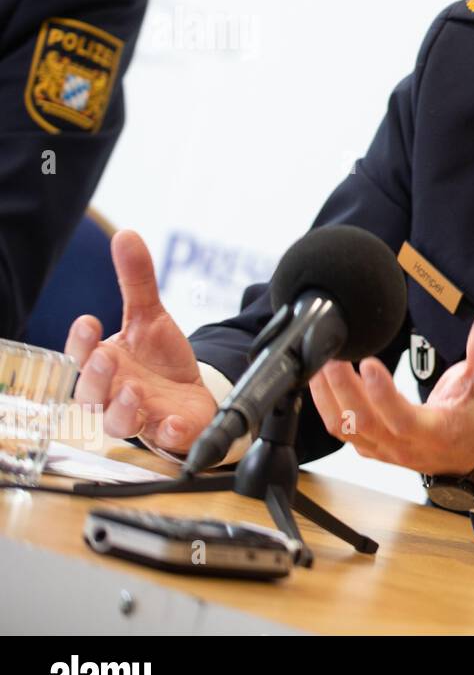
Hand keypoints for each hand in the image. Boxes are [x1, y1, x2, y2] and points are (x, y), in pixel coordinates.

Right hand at [66, 230, 214, 452]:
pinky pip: (167, 439)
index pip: (80, 355)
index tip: (88, 321)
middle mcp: (114, 395)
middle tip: (106, 357)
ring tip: (134, 389)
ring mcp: (141, 418)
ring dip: (123, 407)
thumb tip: (126, 235)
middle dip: (95, 375)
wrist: (192, 396)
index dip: (81, 341)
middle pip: (91, 393)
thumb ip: (137, 280)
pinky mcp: (171, 434)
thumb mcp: (150, 316)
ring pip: (119, 423)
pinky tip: (175, 423)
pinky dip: (170, 433)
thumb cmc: (159, 361)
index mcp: (105, 365)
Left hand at [309, 304, 473, 484]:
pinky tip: (318, 379)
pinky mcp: (370, 447)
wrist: (470, 453)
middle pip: (364, 424)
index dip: (384, 395)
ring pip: (346, 429)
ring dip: (329, 397)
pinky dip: (326, 405)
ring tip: (321, 363)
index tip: (370, 364)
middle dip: (343, 390)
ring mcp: (383, 449)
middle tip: (333, 357)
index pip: (403, 419)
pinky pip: (341, 430)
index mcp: (434, 432)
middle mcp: (404, 446)